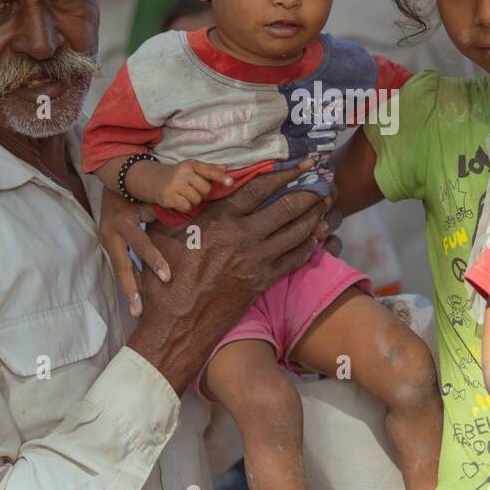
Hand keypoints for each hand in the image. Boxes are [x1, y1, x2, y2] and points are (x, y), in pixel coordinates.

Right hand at [98, 188, 165, 317]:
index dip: (154, 260)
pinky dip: (129, 282)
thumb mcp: (147, 200)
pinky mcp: (109, 247)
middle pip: (122, 267)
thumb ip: (162, 213)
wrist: (113, 183)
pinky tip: (136, 299)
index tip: (167, 277)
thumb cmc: (136, 191)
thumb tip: (186, 224)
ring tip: (137, 313)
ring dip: (129, 292)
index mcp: (122, 223)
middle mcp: (110, 235)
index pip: (141, 244)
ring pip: (120, 271)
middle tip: (140, 311)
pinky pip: (121, 267)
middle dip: (132, 290)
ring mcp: (107, 243)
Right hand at [128, 158, 335, 392]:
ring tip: (328, 202)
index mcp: (219, 220)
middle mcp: (242, 238)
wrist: (176, 326)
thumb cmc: (163, 280)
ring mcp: (256, 262)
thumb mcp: (162, 237)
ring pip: (297, 232)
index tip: (304, 163)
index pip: (259, 188)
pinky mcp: (263, 282)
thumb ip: (177, 211)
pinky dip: (310, 244)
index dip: (285, 172)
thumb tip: (179, 191)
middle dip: (310, 191)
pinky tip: (317, 235)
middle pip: (288, 207)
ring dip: (316, 215)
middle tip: (325, 179)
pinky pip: (296, 258)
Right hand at [152, 160, 232, 212]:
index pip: (209, 171)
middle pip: (205, 189)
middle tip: (192, 190)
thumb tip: (226, 167)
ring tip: (184, 195)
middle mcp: (183, 173)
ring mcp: (175, 184)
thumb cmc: (179, 176)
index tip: (230, 182)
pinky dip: (186, 207)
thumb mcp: (192, 168)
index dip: (220, 177)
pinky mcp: (169, 196)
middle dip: (202, 193)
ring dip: (193, 201)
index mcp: (192, 165)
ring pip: (197, 200)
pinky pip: (187, 207)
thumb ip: (210, 169)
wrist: (154, 180)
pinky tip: (179, 201)